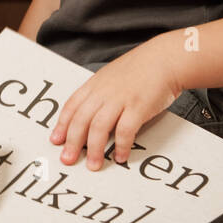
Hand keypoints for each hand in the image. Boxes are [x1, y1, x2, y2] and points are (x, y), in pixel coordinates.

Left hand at [49, 36, 180, 170]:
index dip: (62, 125)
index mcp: (95, 84)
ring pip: (98, 127)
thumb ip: (99, 93)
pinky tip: (120, 156)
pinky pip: (125, 131)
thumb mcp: (111, 76)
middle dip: (72, 142)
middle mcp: (104, 92)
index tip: (56, 140)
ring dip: (93, 149)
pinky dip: (121, 146)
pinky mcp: (138, 107)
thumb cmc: (141, 68)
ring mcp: (120, 99)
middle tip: (68, 159)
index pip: (71, 106)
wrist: (166, 58)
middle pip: (81, 120)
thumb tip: (88, 114)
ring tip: (93, 164)